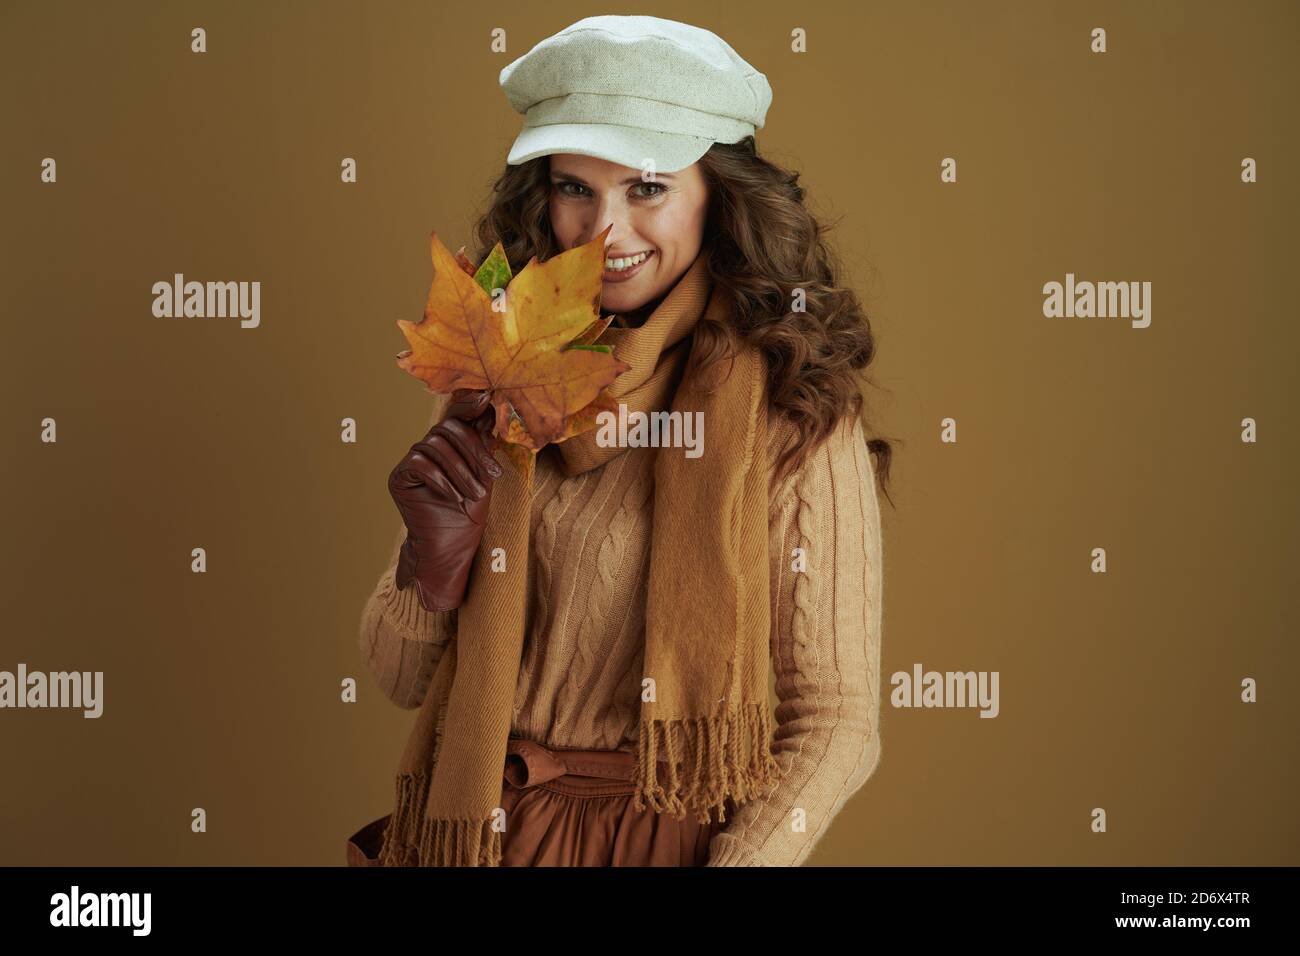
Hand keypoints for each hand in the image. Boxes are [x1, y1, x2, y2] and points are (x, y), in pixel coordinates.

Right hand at [387, 389, 500, 611]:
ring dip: (462, 471)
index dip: (468, 404)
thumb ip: (483, 444)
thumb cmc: (470, 511)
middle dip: (474, 451)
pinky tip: (454, 497)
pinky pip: (420, 463)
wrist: (452, 545)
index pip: (455, 415)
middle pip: (448, 428)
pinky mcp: (399, 476)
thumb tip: (490, 409)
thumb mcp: (485, 474)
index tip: (488, 399)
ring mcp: (411, 460)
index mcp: (449, 444)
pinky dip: (441, 480)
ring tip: (475, 495)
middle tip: (493, 476)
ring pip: (436, 445)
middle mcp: (428, 447)